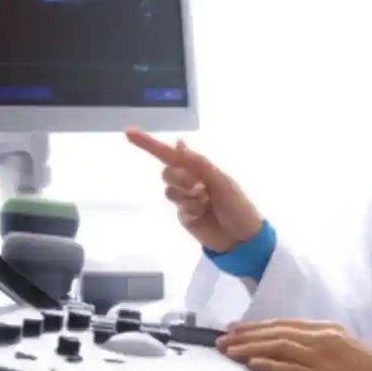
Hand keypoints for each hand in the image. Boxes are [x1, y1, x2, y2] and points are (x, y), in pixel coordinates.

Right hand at [125, 128, 263, 252]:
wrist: (242, 237)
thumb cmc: (237, 205)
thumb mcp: (221, 181)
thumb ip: (198, 164)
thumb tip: (178, 143)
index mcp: (201, 168)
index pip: (172, 154)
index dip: (150, 144)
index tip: (129, 133)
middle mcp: (191, 181)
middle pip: (168, 172)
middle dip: (180, 178)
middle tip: (199, 187)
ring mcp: (185, 199)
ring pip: (170, 190)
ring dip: (186, 195)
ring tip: (205, 202)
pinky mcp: (183, 216)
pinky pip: (177, 207)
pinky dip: (189, 208)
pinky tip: (202, 213)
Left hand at [218, 319, 371, 370]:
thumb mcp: (348, 349)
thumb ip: (325, 345)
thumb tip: (300, 346)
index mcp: (330, 329)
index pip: (287, 324)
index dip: (261, 325)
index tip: (239, 328)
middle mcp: (323, 337)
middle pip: (278, 332)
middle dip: (248, 334)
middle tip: (223, 337)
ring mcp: (322, 356)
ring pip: (278, 347)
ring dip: (249, 348)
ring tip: (228, 350)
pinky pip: (288, 368)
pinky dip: (267, 364)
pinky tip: (250, 363)